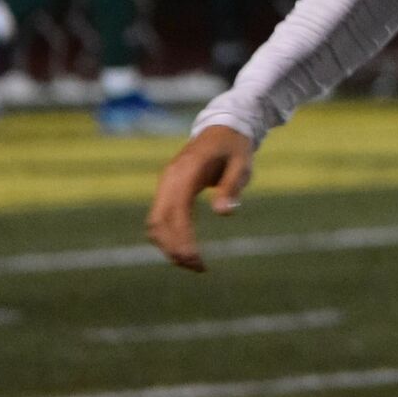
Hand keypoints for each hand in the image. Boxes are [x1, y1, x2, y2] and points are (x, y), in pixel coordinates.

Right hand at [146, 124, 254, 271]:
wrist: (222, 128)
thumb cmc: (235, 147)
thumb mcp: (242, 163)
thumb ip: (232, 187)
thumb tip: (223, 213)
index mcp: (187, 171)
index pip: (177, 210)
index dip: (182, 236)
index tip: (195, 258)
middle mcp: (170, 178)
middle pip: (159, 220)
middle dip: (174, 248)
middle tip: (198, 268)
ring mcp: (166, 184)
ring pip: (155, 222)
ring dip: (169, 246)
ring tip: (195, 265)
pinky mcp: (168, 190)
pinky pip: (160, 218)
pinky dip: (168, 237)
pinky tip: (187, 251)